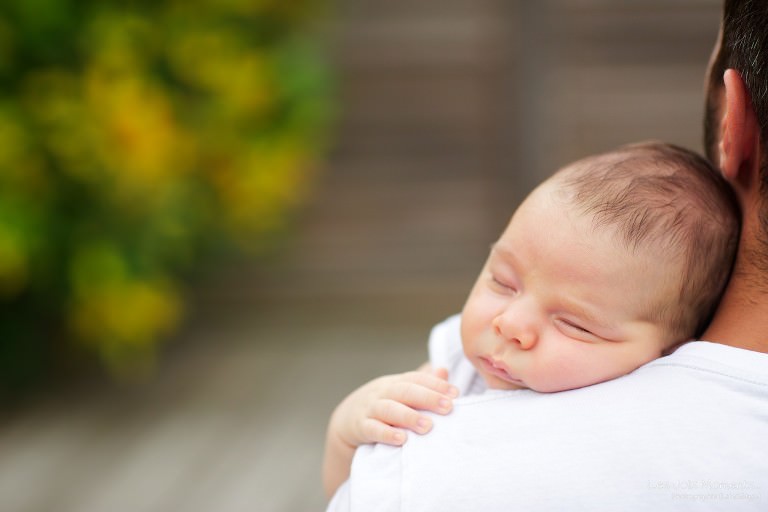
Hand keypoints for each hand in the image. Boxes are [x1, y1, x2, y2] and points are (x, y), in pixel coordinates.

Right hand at [329, 366, 458, 448]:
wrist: (345, 421)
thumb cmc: (382, 405)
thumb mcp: (399, 391)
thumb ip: (422, 382)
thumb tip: (445, 371)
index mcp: (395, 382)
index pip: (416, 378)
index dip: (435, 384)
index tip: (455, 393)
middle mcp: (382, 392)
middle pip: (405, 391)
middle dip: (428, 398)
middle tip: (448, 407)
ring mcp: (370, 408)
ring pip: (389, 409)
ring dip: (409, 417)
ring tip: (428, 426)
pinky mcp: (360, 427)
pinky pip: (373, 429)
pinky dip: (387, 434)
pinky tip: (402, 440)